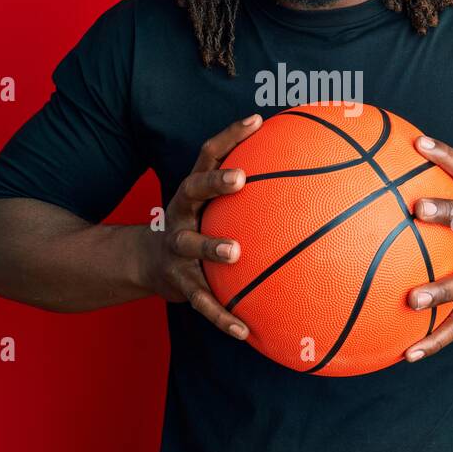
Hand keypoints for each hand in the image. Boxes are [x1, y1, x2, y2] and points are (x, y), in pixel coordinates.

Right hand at [140, 114, 261, 339]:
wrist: (146, 264)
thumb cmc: (197, 226)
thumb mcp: (210, 204)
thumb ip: (249, 189)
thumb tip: (306, 170)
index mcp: (193, 192)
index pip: (209, 154)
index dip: (230, 136)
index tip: (256, 120)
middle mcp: (182, 214)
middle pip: (192, 190)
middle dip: (214, 182)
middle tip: (239, 178)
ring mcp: (177, 248)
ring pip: (191, 245)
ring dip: (211, 246)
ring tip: (235, 251)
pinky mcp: (180, 283)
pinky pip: (203, 301)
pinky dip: (223, 316)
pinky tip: (246, 331)